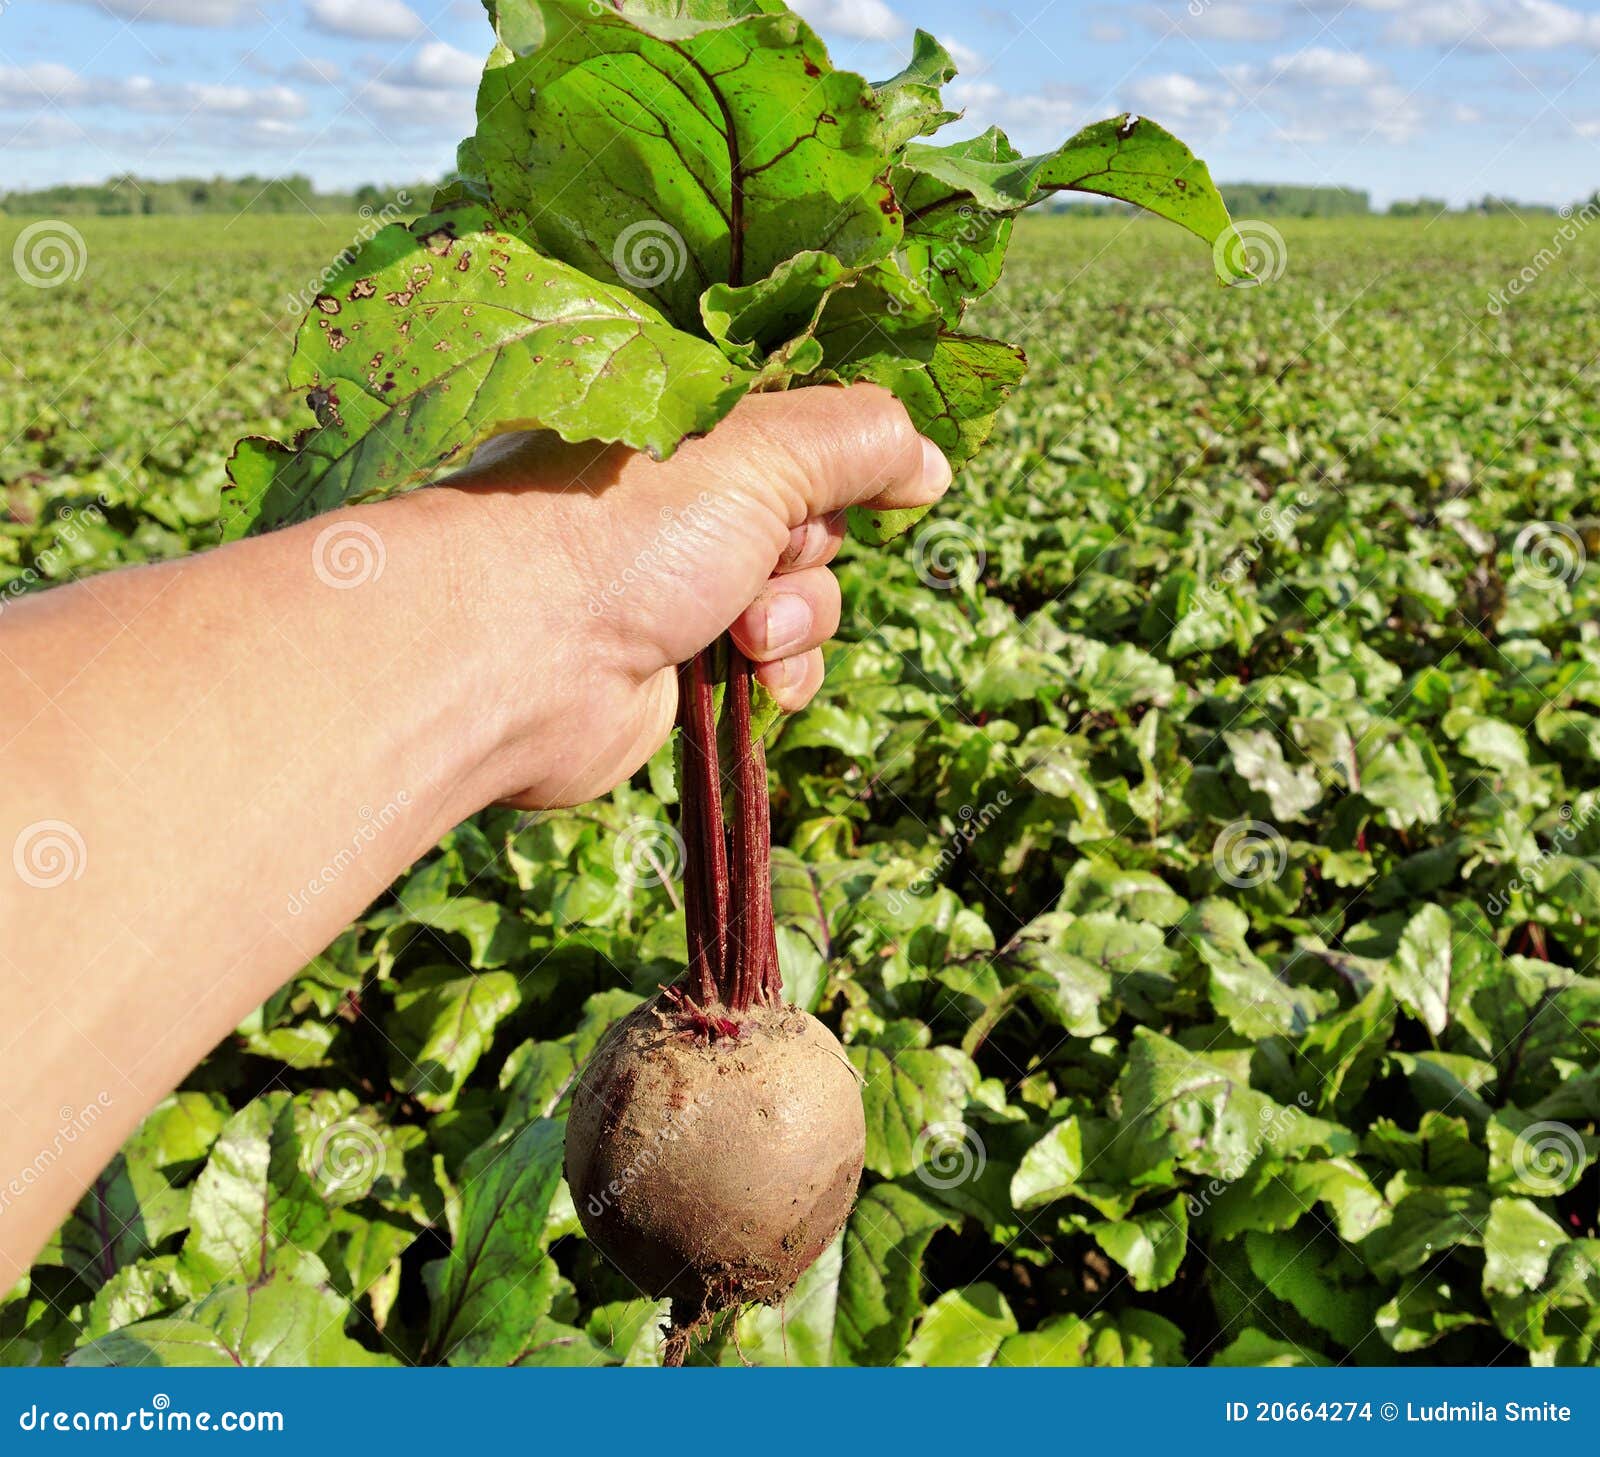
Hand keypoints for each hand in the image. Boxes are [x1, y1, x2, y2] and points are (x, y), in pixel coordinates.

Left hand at [429, 383, 951, 809]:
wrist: (513, 660)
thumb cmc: (621, 530)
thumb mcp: (759, 451)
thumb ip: (858, 440)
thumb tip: (931, 463)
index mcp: (689, 418)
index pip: (804, 417)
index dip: (848, 450)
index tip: (891, 475)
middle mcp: (683, 494)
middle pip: (815, 508)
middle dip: (812, 541)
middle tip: (765, 553)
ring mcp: (679, 580)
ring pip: (805, 592)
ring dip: (800, 615)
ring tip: (745, 629)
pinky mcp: (680, 662)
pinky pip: (779, 662)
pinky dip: (784, 673)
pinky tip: (758, 681)